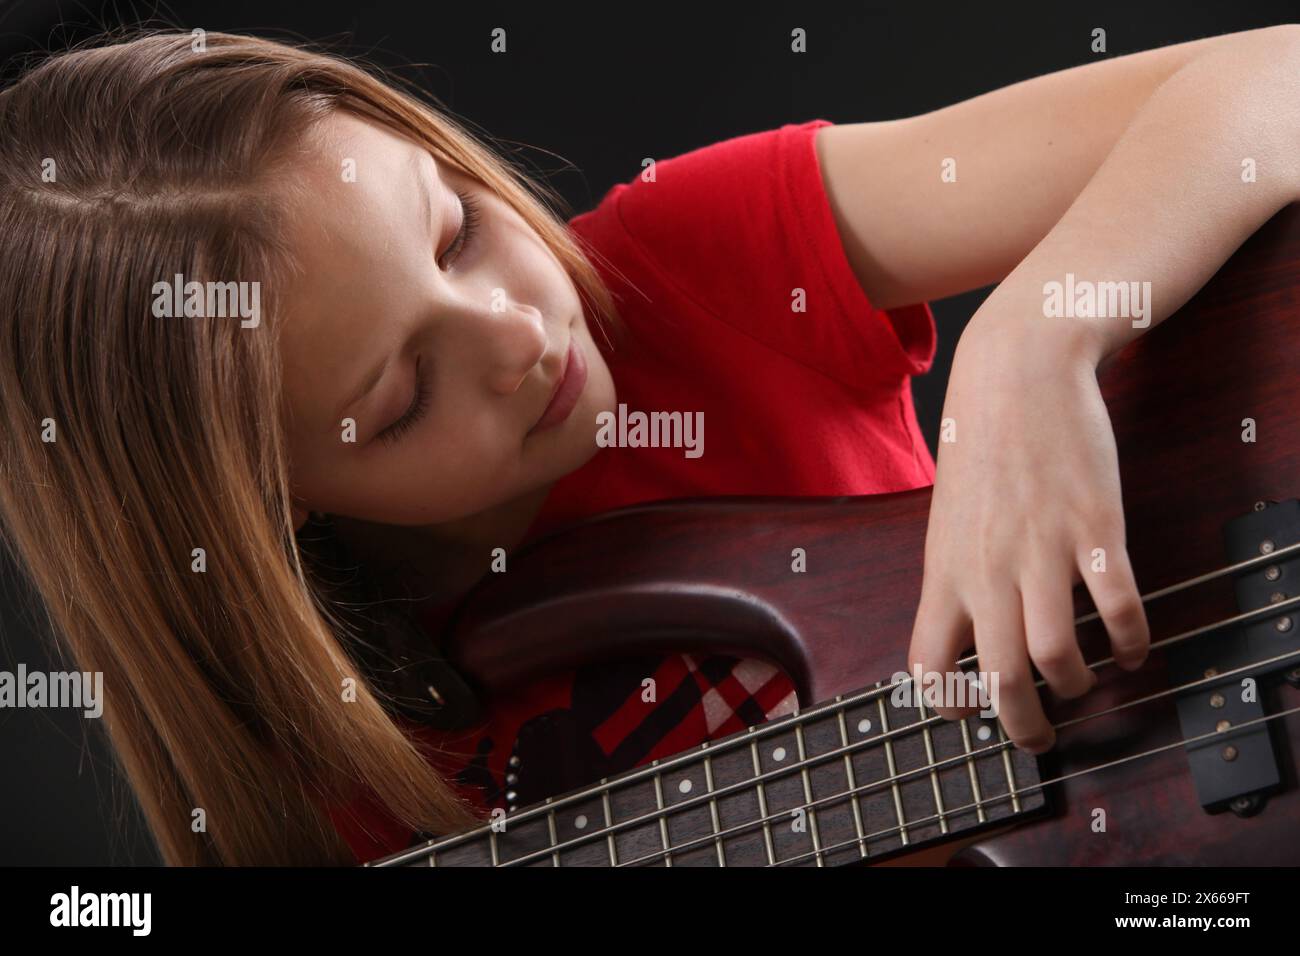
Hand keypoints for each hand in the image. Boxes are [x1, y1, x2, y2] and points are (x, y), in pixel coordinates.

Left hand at [907, 307, 1150, 752]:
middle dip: (1023, 727)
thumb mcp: (946, 518)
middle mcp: (986, 570)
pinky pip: (1118, 607)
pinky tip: (1130, 647)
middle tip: (1039, 738)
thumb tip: (967, 634)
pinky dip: (1130, 642)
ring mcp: (1041, 550)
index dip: (949, 707)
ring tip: (1085, 684)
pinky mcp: (1094, 528)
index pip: (928, 665)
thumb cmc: (978, 444)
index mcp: (942, 571)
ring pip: (1057, 656)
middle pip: (1000, 680)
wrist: (1016, 373)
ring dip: (1076, 686)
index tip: (972, 713)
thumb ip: (955, 575)